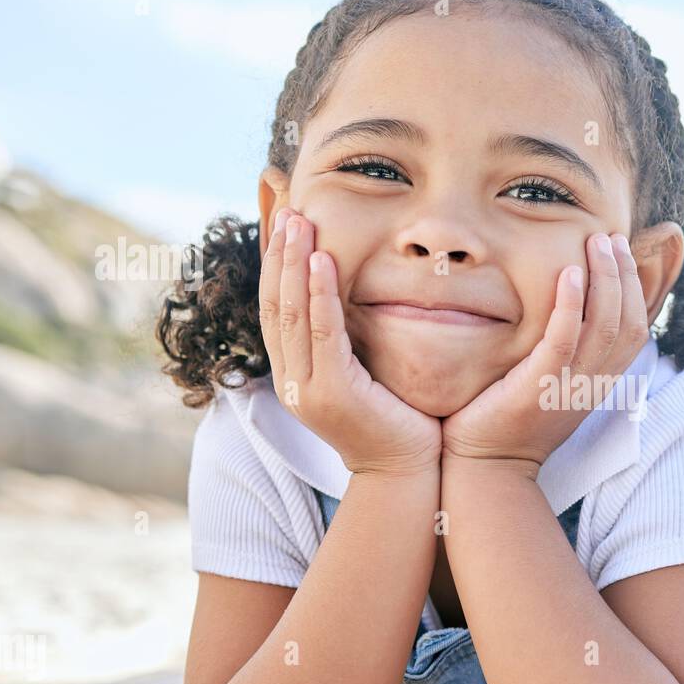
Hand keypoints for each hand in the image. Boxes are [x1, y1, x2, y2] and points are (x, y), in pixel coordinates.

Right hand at [259, 208, 441, 475]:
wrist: (409, 472)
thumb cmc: (398, 421)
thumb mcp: (367, 373)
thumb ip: (352, 340)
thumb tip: (357, 299)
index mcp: (296, 374)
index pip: (276, 308)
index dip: (278, 264)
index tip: (287, 224)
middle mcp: (292, 380)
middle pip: (274, 303)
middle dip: (280, 254)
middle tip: (289, 210)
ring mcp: (308, 388)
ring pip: (291, 313)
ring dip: (294, 263)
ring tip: (299, 223)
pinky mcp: (333, 393)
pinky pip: (322, 333)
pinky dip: (321, 293)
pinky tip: (324, 260)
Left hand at [441, 232, 648, 471]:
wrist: (486, 467)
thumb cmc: (506, 423)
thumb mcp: (547, 385)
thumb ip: (562, 355)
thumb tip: (562, 316)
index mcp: (598, 383)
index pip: (635, 330)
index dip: (636, 289)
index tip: (622, 253)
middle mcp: (592, 384)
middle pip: (628, 321)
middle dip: (625, 274)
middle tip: (611, 238)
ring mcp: (570, 386)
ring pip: (605, 325)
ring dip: (606, 278)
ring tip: (597, 242)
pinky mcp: (540, 386)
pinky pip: (565, 339)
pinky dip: (572, 304)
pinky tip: (569, 272)